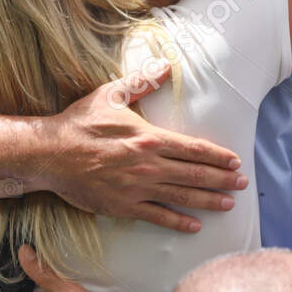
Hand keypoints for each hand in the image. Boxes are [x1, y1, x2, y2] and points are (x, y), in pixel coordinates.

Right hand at [34, 76, 247, 232]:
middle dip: (222, 180)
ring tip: (228, 204)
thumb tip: (167, 66)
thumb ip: (142, 82)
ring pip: (181, 197)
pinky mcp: (123, 206)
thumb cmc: (79, 123)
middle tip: (241, 184)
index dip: (217, 156)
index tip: (235, 161)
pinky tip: (194, 225)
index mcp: (148, 138)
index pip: (193, 148)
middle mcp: (148, 165)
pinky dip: (177, 222)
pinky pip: (156, 216)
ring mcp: (136, 188)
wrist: (50, 154)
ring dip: (208, 201)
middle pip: (194, 174)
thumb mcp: (110, 95)